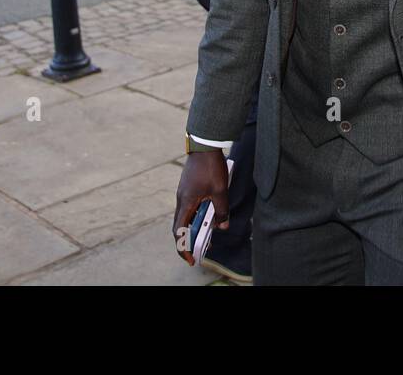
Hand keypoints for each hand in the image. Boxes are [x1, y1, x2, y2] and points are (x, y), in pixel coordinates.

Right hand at [172, 149, 230, 265]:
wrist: (204, 144)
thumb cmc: (211, 167)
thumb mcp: (220, 191)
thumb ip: (221, 211)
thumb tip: (222, 227)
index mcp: (186, 203)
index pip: (179, 231)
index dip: (183, 247)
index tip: (190, 258)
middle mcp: (181, 199)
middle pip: (180, 225)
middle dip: (188, 240)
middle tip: (198, 250)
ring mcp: (183, 192)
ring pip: (185, 215)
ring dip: (193, 226)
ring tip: (206, 233)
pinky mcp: (187, 187)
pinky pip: (189, 206)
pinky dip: (196, 215)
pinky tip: (208, 214)